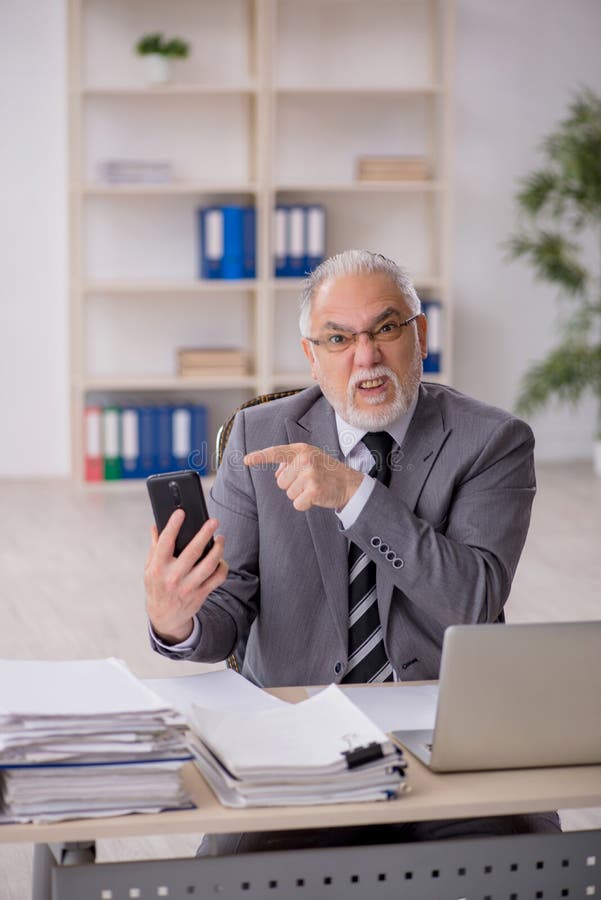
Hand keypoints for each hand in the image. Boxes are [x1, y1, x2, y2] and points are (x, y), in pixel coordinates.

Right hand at [144, 510, 227, 644]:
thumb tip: (156, 526)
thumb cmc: (157, 588)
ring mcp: (188, 587)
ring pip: (209, 564)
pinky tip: (221, 558)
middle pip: (193, 551)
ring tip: (220, 538)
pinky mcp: (201, 594)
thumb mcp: (149, 569)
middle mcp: (173, 578)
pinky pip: (217, 577)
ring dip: (218, 549)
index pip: (165, 543)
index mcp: (157, 569)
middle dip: (205, 534)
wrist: (165, 618)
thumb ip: (154, 548)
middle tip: (213, 521)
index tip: (181, 512)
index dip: (173, 526)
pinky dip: (222, 566)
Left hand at [244, 442, 363, 510]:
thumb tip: (277, 473)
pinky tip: (316, 497)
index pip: (276, 452)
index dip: (260, 457)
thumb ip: (291, 462)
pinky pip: (297, 503)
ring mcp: (310, 474)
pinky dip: (305, 504)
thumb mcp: (310, 459)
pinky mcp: (314, 490)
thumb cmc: (326, 472)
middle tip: (309, 481)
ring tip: (314, 487)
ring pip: (288, 493)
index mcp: (301, 450)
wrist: (349, 484)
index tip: (246, 460)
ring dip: (299, 494)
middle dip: (292, 485)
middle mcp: (305, 459)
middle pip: (280, 481)